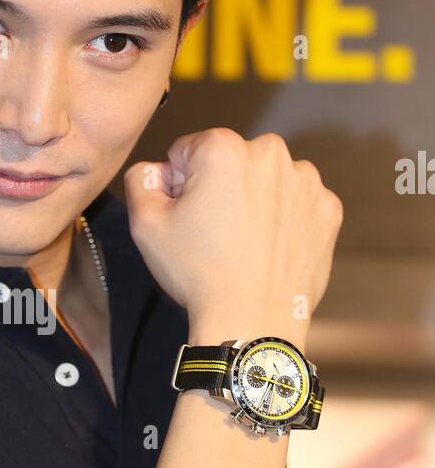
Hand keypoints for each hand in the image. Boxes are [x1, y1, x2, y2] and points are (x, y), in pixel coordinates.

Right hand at [123, 128, 343, 344]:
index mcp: (223, 148)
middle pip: (232, 161)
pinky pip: (297, 204)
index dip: (180, 186)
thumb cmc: (199, 273)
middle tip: (215, 233)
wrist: (252, 319)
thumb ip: (140, 179)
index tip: (188, 217)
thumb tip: (155, 170)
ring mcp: (305, 181)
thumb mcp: (146, 225)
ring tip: (244, 243)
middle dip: (220, 188)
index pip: (189, 152)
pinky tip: (269, 249)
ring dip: (255, 201)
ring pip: (267, 180)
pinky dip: (284, 220)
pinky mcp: (327, 208)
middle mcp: (270, 153)